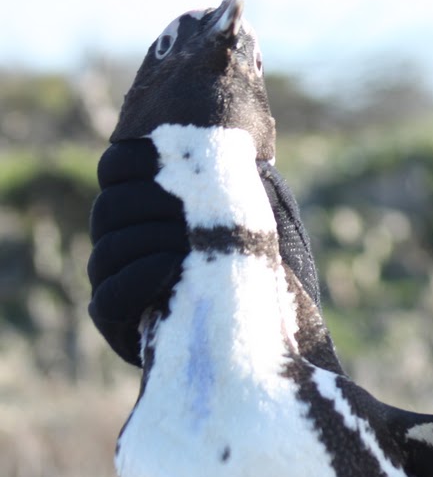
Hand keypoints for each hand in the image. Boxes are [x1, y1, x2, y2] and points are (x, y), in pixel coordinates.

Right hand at [85, 140, 322, 366]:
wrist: (278, 336)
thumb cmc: (271, 268)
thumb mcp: (260, 216)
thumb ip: (237, 182)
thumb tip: (238, 140)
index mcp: (146, 205)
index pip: (116, 168)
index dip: (138, 157)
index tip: (174, 155)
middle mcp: (120, 238)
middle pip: (111, 207)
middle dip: (153, 201)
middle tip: (196, 206)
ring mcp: (114, 280)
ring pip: (110, 247)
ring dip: (154, 238)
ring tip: (196, 241)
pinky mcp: (118, 323)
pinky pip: (110, 297)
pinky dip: (141, 278)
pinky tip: (176, 268)